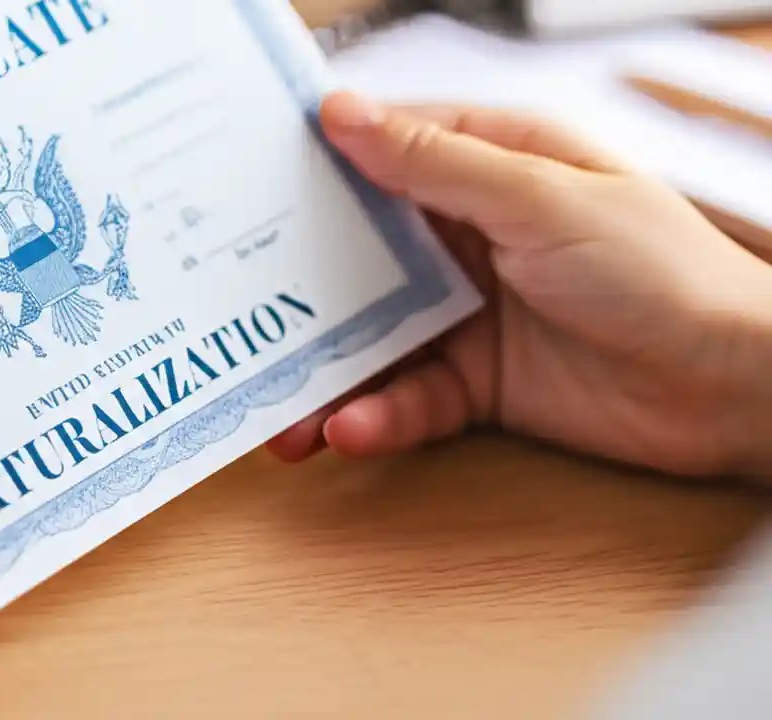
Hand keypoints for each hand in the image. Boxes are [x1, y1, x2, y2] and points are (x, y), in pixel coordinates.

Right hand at [269, 93, 771, 477]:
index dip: (313, 163)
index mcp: (489, 167)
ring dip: (322, 371)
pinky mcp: (474, 382)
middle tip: (232, 310)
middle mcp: (468, 236)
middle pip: (357, 253)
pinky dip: (375, 415)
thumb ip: (437, 164)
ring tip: (278, 410)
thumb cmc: (660, 272)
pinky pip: (405, 396)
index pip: (383, 150)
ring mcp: (467, 312)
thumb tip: (344, 114)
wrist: (733, 389)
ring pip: (368, 336)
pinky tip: (349, 428)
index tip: (237, 183)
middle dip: (296, 287)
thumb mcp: (541, 201)